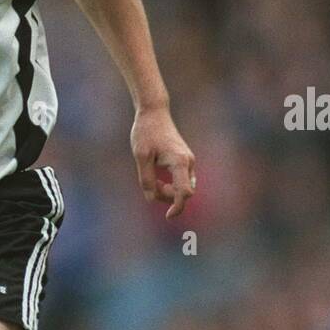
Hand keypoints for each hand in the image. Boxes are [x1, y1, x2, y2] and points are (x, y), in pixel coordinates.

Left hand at [130, 105, 196, 219]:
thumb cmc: (146, 132)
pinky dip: (170, 184)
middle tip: (150, 185)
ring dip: (168, 190)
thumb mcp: (141, 156)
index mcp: (179, 162)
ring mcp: (188, 161)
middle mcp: (188, 162)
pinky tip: (157, 175)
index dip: (177, 207)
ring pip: (183, 187)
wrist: (154, 112)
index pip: (184, 193)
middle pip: (183, 192)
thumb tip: (151, 199)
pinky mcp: (184, 160)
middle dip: (167, 196)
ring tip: (152, 177)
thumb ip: (147, 179)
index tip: (167, 217)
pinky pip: (181, 180)